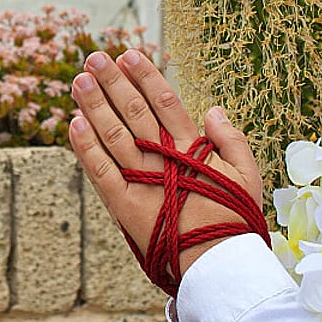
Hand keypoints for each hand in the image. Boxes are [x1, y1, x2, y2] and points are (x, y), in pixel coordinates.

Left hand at [69, 50, 261, 272]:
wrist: (219, 266)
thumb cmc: (235, 220)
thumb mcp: (247, 175)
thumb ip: (231, 139)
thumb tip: (212, 109)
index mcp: (194, 149)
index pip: (165, 102)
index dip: (145, 77)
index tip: (129, 55)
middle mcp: (164, 159)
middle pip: (133, 111)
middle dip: (112, 82)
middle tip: (93, 57)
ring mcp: (141, 181)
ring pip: (113, 133)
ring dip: (94, 104)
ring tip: (79, 79)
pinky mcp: (124, 205)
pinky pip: (99, 169)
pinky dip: (85, 146)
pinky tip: (74, 122)